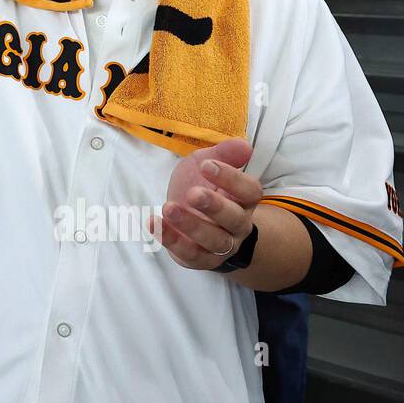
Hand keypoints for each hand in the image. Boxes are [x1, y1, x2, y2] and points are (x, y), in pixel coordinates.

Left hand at [153, 138, 258, 270]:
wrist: (192, 215)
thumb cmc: (202, 185)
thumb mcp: (208, 162)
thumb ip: (224, 153)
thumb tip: (243, 144)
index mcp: (244, 199)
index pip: (249, 191)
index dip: (231, 178)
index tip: (207, 165)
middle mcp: (238, 224)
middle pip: (235, 219)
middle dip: (214, 206)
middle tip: (192, 193)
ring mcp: (221, 245)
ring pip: (215, 241)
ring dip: (191, 225)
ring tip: (168, 208)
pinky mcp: (200, 258)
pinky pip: (190, 255)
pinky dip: (171, 240)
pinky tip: (154, 223)